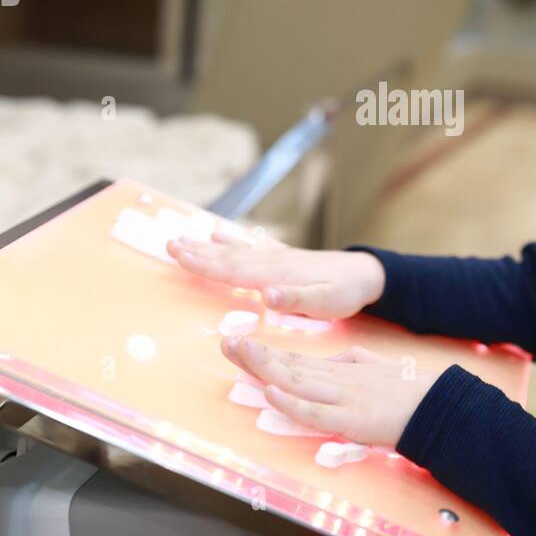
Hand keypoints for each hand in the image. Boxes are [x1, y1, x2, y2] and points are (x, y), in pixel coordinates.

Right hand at [166, 223, 384, 321]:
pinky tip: (218, 233)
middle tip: (168, 245)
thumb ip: (296, 300)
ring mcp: (278, 257)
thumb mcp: (327, 303)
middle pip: (228, 257)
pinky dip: (232, 239)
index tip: (179, 257)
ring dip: (207, 247)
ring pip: (236, 251)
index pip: (235, 271)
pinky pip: (252, 246)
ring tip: (182, 239)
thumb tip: (266, 294)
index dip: (205, 265)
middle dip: (197, 253)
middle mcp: (274, 262)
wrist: (368, 273)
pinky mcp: (284, 257)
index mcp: (278, 274)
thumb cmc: (347, 292)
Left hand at [222, 336, 438, 447]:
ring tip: (241, 354)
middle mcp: (336, 381)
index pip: (294, 361)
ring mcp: (343, 398)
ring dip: (266, 369)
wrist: (439, 406)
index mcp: (339, 371)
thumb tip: (331, 360)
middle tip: (227, 342)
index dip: (264, 353)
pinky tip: (272, 393)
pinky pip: (316, 412)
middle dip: (255, 356)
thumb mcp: (374, 368)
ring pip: (298, 383)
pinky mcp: (352, 419)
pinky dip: (292, 404)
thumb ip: (351, 362)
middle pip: (289, 367)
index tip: (237, 342)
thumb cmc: (407, 391)